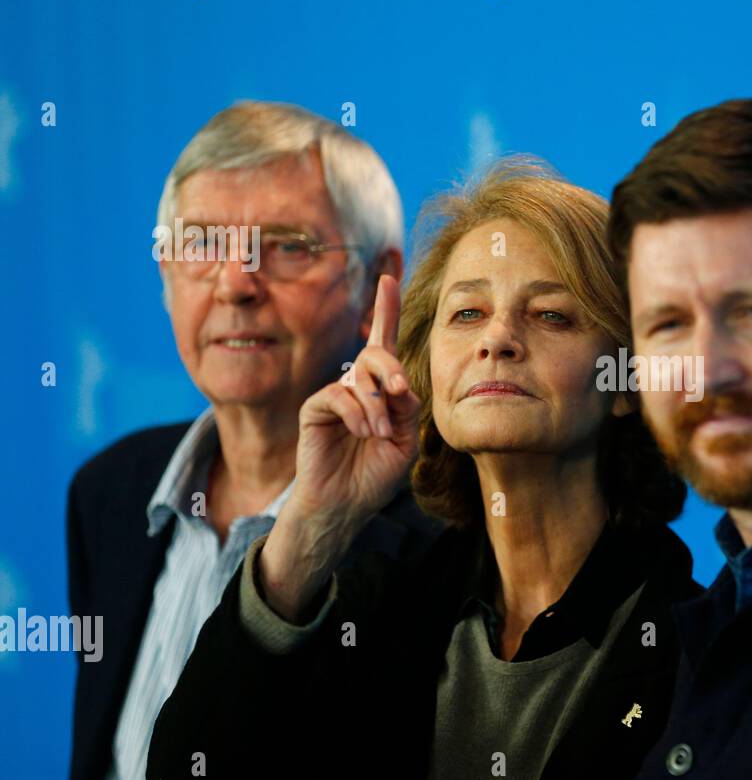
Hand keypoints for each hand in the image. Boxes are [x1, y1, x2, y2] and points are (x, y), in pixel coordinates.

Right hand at [259, 274, 421, 620]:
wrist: (347, 504)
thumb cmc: (376, 473)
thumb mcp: (405, 440)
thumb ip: (407, 408)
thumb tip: (399, 382)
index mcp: (382, 389)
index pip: (384, 342)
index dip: (386, 309)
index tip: (388, 275)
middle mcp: (358, 385)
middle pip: (377, 354)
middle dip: (392, 369)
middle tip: (399, 392)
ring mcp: (335, 394)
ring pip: (360, 374)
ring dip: (376, 404)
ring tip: (380, 433)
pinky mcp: (315, 407)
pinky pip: (338, 394)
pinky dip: (357, 413)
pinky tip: (363, 433)